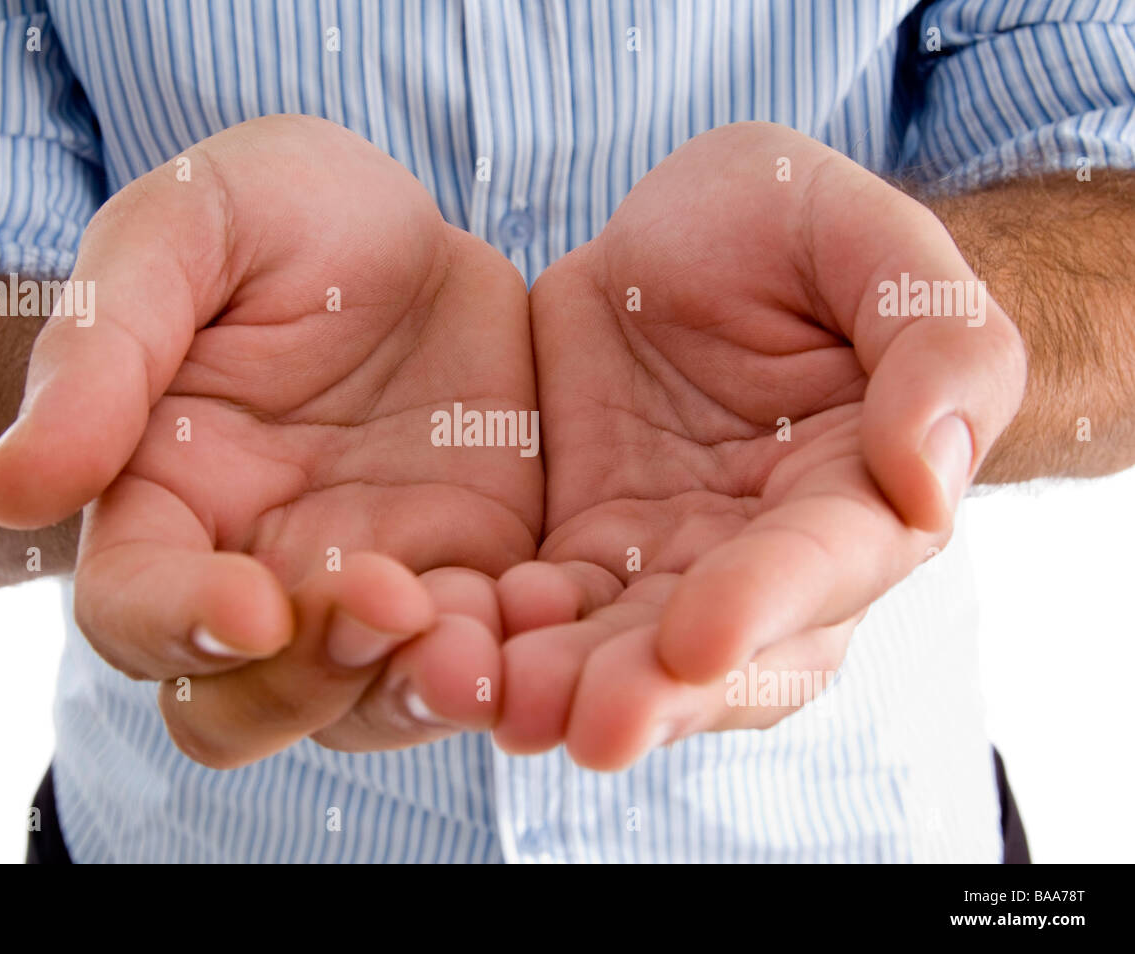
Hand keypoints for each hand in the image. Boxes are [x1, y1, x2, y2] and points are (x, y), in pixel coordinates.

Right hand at [0, 116, 539, 764]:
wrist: (407, 231)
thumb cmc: (273, 217)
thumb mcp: (186, 232)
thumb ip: (102, 348)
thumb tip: (11, 493)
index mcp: (160, 500)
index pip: (132, 610)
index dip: (179, 624)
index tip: (253, 604)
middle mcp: (253, 568)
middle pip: (243, 704)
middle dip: (308, 681)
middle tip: (386, 600)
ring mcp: (365, 582)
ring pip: (364, 705)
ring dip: (412, 693)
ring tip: (473, 647)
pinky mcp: (467, 573)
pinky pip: (481, 656)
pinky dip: (507, 659)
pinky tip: (547, 613)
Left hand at [495, 122, 1025, 769]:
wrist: (674, 233)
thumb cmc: (787, 225)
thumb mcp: (862, 238)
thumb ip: (934, 343)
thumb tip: (928, 481)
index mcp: (858, 489)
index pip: (828, 565)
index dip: (769, 604)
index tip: (701, 640)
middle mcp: (768, 555)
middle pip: (727, 654)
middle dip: (661, 695)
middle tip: (594, 728)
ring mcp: (670, 564)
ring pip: (629, 656)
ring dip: (574, 693)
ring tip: (512, 710)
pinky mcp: (586, 555)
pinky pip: (547, 616)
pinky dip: (510, 641)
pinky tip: (461, 645)